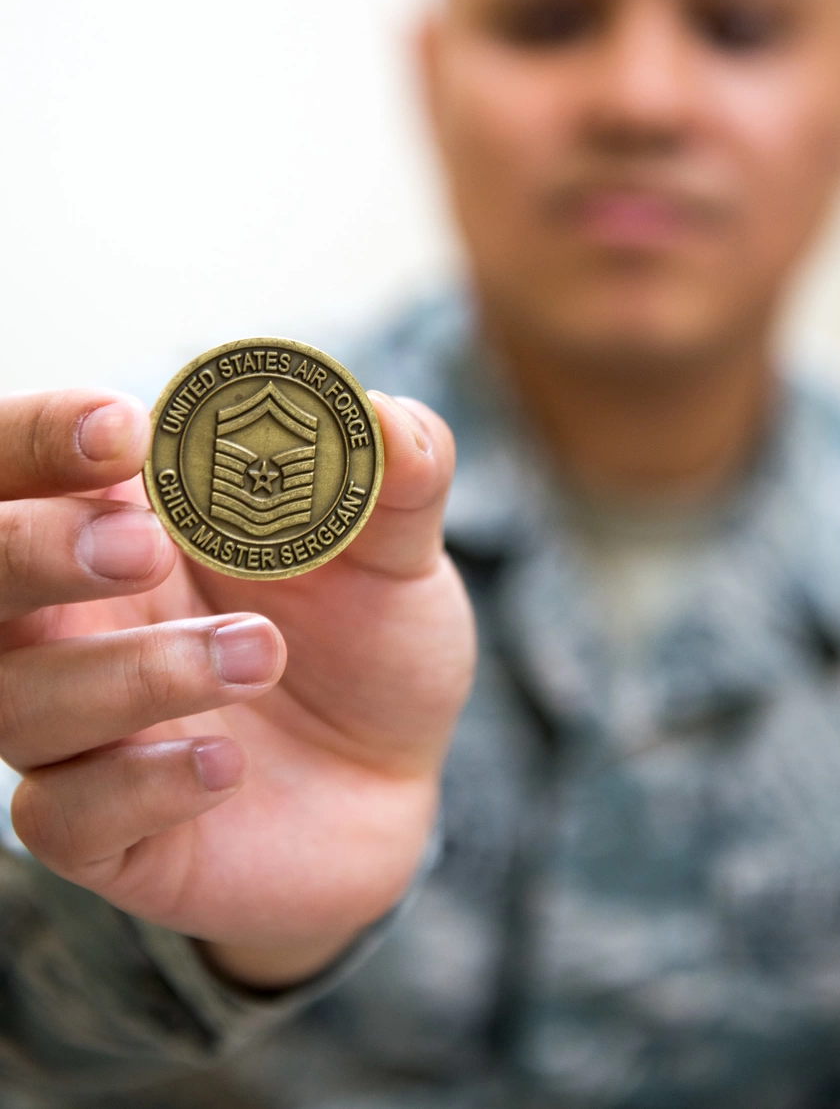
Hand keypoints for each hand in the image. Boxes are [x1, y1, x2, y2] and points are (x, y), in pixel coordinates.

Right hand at [0, 387, 473, 985]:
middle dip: (38, 549)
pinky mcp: (104, 834)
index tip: (123, 430)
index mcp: (115, 522)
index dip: (41, 438)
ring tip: (262, 652)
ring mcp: (77, 731)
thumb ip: (397, 474)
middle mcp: (69, 620)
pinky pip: (64, 818)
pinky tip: (227, 762)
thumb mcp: (396, 550)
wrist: (397, 776)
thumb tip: (377, 410)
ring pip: (20, 699)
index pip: (19, 464)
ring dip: (136, 672)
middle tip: (146, 543)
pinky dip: (140, 784)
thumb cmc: (366, 637)